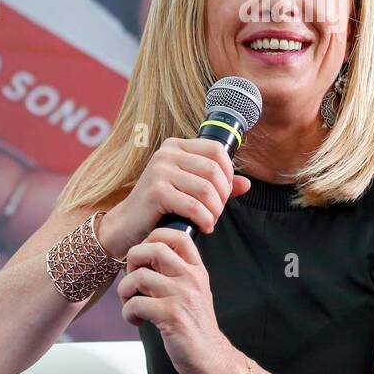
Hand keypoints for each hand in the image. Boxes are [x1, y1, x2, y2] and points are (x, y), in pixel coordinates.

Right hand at [102, 136, 250, 253]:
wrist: (126, 224)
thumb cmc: (159, 206)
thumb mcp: (188, 189)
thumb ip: (216, 185)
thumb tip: (246, 184)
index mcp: (176, 146)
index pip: (216, 150)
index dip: (229, 172)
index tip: (225, 193)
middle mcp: (167, 153)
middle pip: (214, 170)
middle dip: (222, 195)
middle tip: (217, 211)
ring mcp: (160, 171)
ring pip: (206, 189)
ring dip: (215, 210)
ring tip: (210, 220)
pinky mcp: (156, 191)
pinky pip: (193, 205)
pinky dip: (205, 219)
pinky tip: (204, 227)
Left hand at [117, 227, 236, 373]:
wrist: (210, 356)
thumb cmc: (196, 325)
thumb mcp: (195, 291)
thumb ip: (178, 272)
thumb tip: (145, 258)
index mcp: (197, 269)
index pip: (177, 236)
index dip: (153, 238)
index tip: (144, 256)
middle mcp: (191, 278)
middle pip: (152, 248)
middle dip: (132, 261)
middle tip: (132, 279)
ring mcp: (181, 295)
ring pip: (138, 277)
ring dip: (125, 292)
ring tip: (131, 304)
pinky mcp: (170, 315)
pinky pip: (135, 304)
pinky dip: (128, 313)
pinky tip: (137, 320)